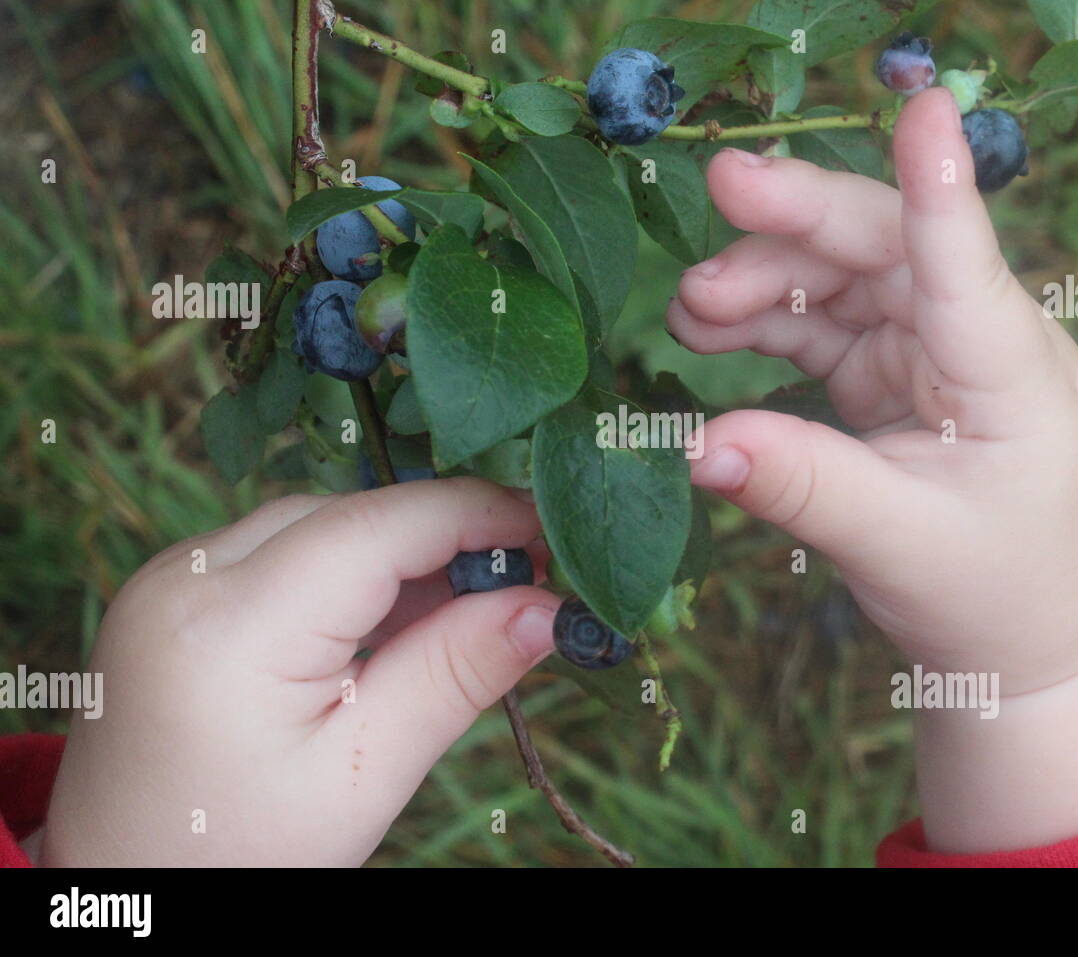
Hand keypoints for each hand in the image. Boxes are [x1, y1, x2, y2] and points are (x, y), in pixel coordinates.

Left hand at [39, 479, 557, 865]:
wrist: (125, 887)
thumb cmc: (243, 853)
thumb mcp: (364, 775)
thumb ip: (455, 674)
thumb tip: (550, 608)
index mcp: (230, 627)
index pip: (379, 528)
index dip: (477, 515)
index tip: (552, 532)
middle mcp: (186, 575)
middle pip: (347, 516)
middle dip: (443, 536)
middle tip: (525, 581)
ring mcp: (169, 577)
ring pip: (315, 523)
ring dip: (396, 554)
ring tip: (463, 612)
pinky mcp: (172, 590)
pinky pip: (279, 549)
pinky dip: (345, 572)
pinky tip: (390, 621)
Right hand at [670, 88, 1077, 850]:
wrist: (1025, 645)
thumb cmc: (994, 594)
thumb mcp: (896, 545)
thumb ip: (800, 487)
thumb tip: (696, 448)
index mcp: (1011, 373)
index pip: (967, 266)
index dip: (941, 186)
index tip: (926, 106)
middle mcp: (977, 340)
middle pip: (885, 246)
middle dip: (798, 219)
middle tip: (720, 191)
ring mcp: (934, 351)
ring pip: (842, 277)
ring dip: (764, 278)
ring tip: (690, 308)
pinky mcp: (897, 373)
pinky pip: (823, 326)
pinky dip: (765, 324)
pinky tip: (709, 332)